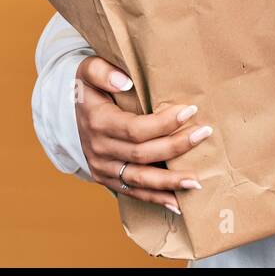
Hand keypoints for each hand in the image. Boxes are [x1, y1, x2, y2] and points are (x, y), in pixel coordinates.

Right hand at [73, 56, 212, 211]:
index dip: (164, 123)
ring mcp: (103, 168)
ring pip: (140, 179)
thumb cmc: (88, 89)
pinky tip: (178, 204)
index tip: (190, 111)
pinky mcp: (108, 179)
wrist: (69, 115)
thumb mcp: (87, 71)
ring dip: (170, 182)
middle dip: (176, 146)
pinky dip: (156, 199)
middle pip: (143, 153)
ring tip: (197, 182)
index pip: (136, 128)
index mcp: (98, 122)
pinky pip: (133, 192)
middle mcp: (99, 149)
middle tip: (204, 134)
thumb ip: (102, 72)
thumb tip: (124, 81)